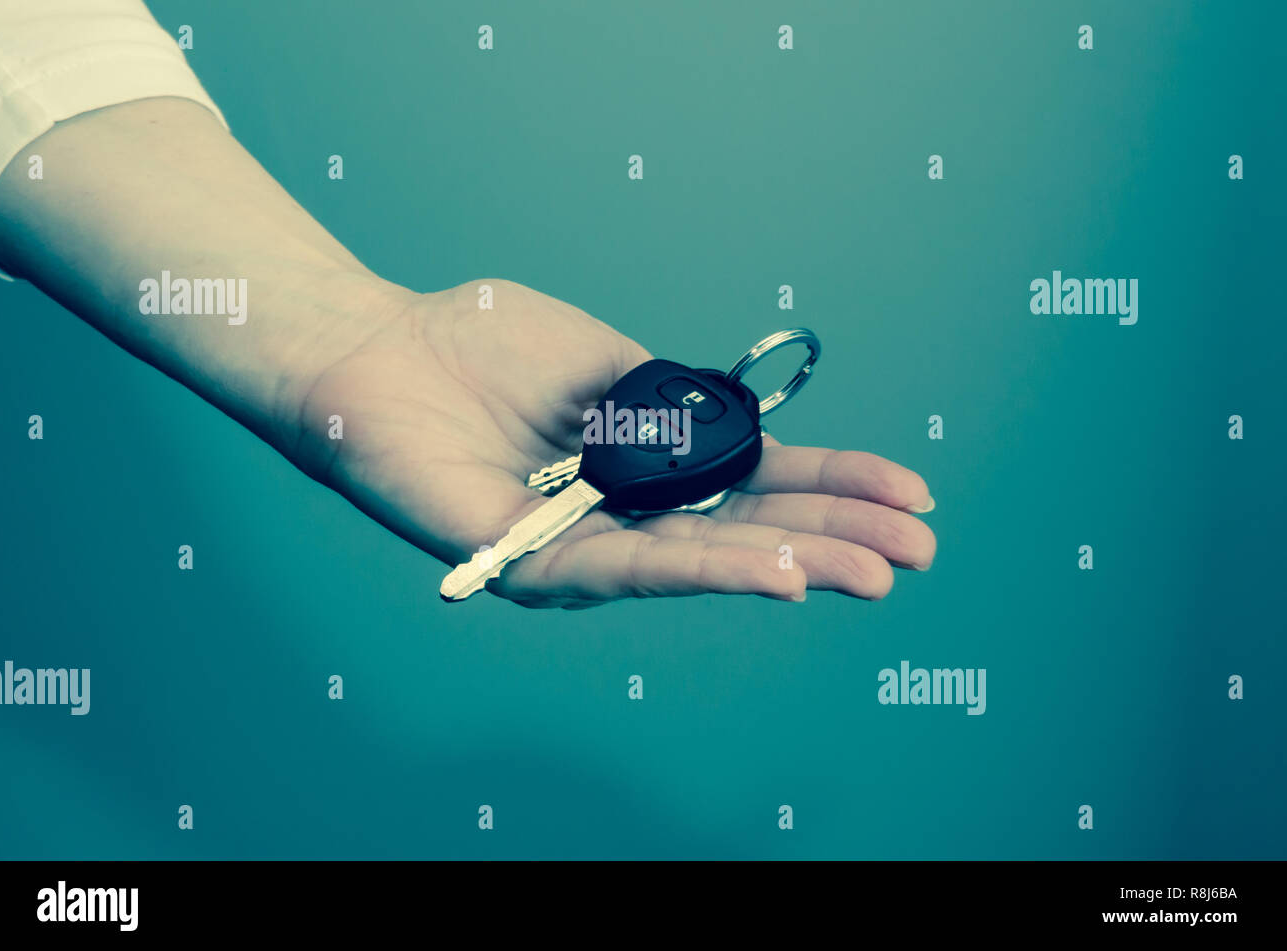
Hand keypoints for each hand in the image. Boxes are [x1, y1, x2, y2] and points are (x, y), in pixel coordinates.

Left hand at [284, 279, 936, 608]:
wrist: (376, 349)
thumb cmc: (479, 346)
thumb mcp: (607, 363)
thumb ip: (673, 403)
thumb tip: (750, 429)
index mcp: (649, 466)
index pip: (755, 483)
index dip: (832, 487)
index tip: (909, 490)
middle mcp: (624, 519)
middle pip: (744, 533)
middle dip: (837, 539)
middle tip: (919, 551)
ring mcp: (580, 548)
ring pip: (699, 562)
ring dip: (792, 566)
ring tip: (872, 573)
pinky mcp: (529, 565)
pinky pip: (625, 571)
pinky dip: (705, 573)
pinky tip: (778, 575)